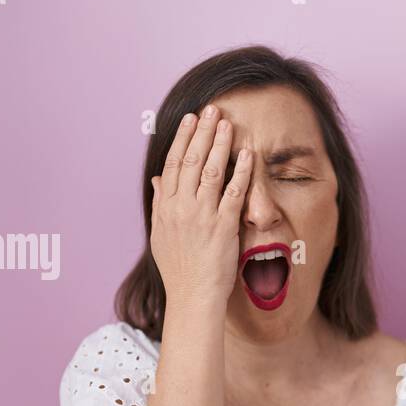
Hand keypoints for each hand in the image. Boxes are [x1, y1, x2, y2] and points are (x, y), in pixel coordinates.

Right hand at [149, 104, 253, 306]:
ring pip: (211, 171)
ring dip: (220, 143)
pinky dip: (241, 171)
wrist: (192, 297)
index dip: (182, 138)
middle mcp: (181, 207)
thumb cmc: (179, 269)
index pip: (173, 164)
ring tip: (227, 123)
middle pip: (191, 160)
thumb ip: (160, 203)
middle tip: (211, 109)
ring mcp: (202, 216)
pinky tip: (248, 154)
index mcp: (165, 207)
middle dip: (202, 132)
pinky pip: (233, 192)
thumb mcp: (161, 234)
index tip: (190, 119)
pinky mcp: (222, 226)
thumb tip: (158, 180)